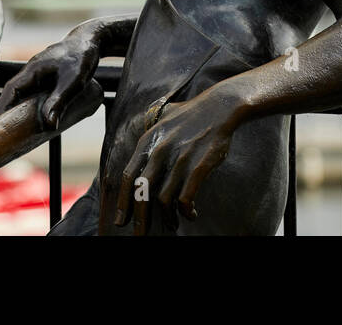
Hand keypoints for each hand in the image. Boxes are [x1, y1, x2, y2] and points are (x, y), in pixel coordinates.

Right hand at [0, 23, 100, 127]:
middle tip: (6, 131)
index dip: (2, 106)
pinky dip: (30, 103)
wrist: (91, 40)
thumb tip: (49, 125)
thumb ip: (60, 101)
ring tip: (18, 128)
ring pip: (24, 92)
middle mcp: (32, 70)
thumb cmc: (82, 57)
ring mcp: (40, 72)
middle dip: (7, 110)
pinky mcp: (48, 76)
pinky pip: (34, 91)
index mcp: (33, 69)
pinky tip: (35, 115)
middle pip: (14, 92)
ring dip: (18, 107)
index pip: (10, 89)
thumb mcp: (73, 81)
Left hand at [114, 87, 242, 234]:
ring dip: (167, 218)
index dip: (123, 202)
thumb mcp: (163, 116)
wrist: (220, 106)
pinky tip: (190, 214)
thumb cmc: (192, 112)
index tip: (121, 220)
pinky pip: (186, 198)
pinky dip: (185, 211)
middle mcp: (160, 151)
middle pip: (142, 193)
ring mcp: (180, 159)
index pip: (128, 177)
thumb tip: (141, 132)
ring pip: (164, 200)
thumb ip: (150, 128)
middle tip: (139, 235)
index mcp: (148, 141)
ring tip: (172, 225)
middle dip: (139, 219)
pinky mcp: (199, 166)